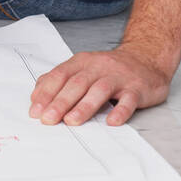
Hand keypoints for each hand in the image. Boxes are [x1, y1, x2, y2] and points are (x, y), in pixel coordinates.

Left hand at [28, 44, 172, 126]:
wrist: (145, 58)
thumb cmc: (108, 68)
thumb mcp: (82, 67)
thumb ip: (60, 79)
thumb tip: (36, 96)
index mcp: (82, 62)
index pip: (60, 75)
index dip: (46, 93)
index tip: (35, 111)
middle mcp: (98, 67)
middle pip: (77, 83)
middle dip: (60, 102)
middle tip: (48, 119)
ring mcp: (118, 77)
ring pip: (99, 90)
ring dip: (84, 106)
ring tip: (71, 121)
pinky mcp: (136, 89)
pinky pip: (128, 100)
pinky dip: (120, 111)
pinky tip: (111, 122)